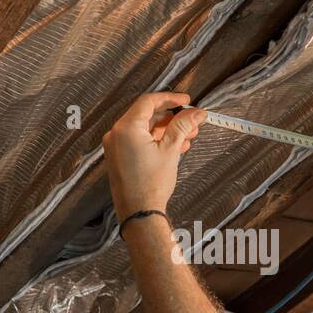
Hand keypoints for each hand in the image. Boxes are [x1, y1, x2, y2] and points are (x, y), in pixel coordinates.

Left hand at [104, 92, 205, 220]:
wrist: (139, 213)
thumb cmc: (150, 185)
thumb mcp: (170, 150)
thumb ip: (182, 126)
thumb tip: (196, 112)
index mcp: (126, 128)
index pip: (148, 102)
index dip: (170, 98)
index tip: (186, 101)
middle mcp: (117, 134)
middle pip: (147, 115)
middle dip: (172, 117)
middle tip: (192, 120)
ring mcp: (117, 146)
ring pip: (145, 129)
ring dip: (167, 129)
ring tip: (189, 135)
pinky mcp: (120, 157)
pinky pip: (140, 141)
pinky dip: (157, 140)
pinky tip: (177, 145)